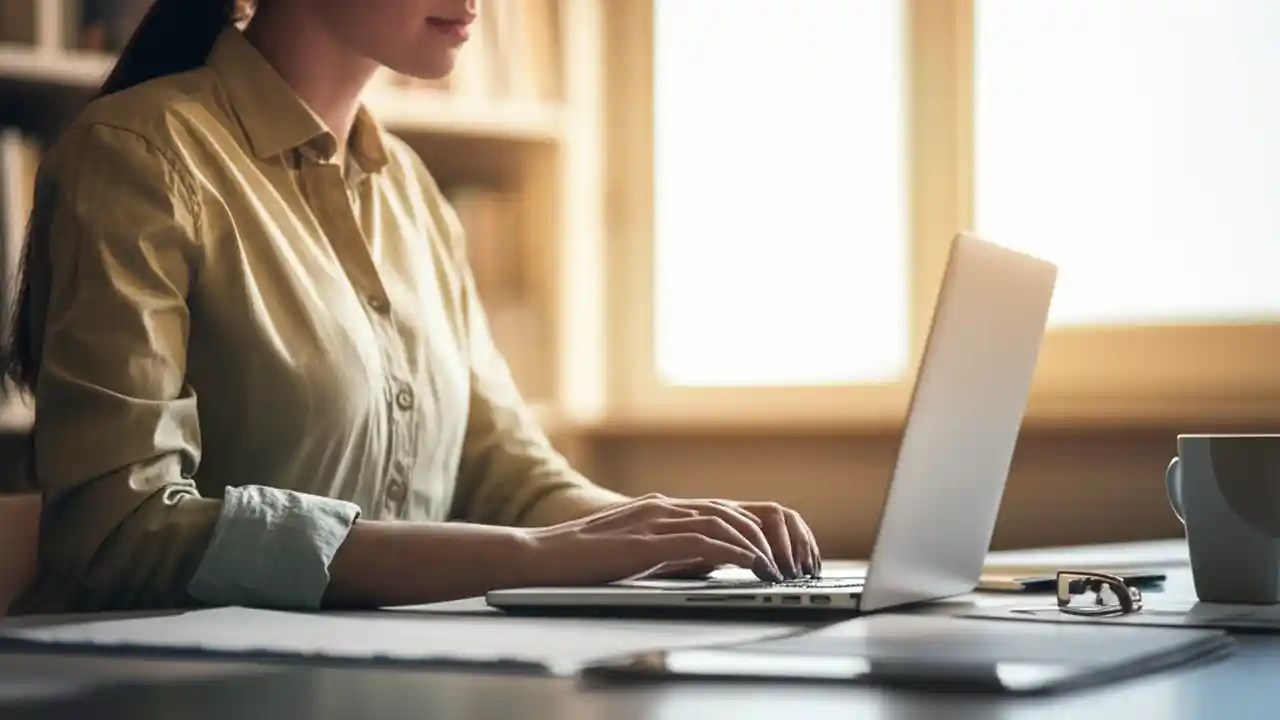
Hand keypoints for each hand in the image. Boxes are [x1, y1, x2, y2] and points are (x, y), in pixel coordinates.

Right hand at [522, 494, 787, 584]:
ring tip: (774, 569)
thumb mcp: (631, 552)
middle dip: (762, 535)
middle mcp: (660, 508)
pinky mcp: (645, 542)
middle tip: (784, 561)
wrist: (538, 557)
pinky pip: (701, 542)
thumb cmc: (578, 562)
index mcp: (657, 509)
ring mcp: (653, 521)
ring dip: (754, 547)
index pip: (717, 510)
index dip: (750, 527)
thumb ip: (663, 551)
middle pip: (728, 511)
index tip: (773, 550)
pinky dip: (731, 553)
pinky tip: (748, 565)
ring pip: (721, 523)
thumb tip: (703, 565)